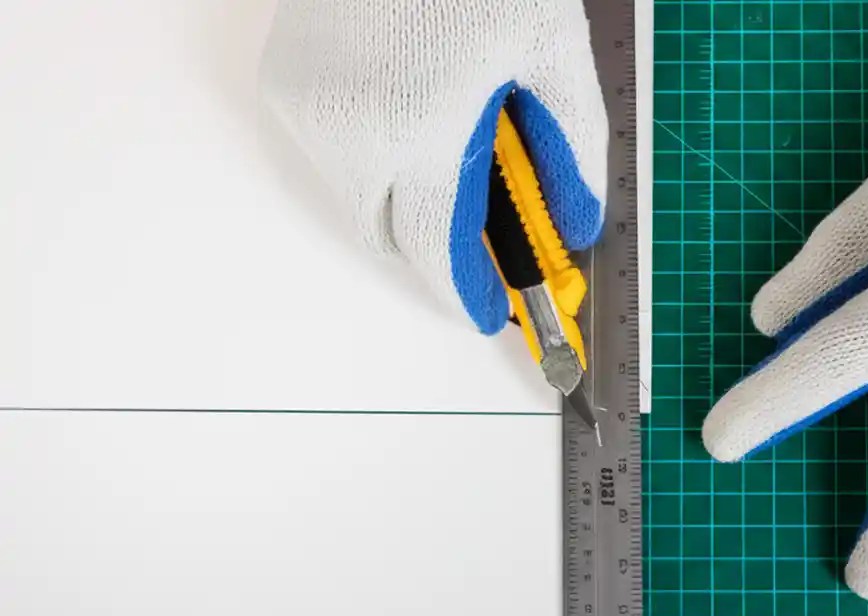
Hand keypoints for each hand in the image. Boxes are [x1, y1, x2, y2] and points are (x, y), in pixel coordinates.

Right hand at [260, 0, 607, 333]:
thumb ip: (570, 147)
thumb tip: (577, 220)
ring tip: (456, 147)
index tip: (492, 307)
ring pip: (359, 201)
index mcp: (418, 123)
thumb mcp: (551, 50)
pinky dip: (377, 164)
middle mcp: (347, 127)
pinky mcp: (284, 84)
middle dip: (440, 248)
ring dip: (408, 203)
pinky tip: (414, 115)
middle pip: (392, 236)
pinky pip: (333, 159)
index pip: (436, 249)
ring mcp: (307, 107)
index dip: (467, 290)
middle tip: (489, 228)